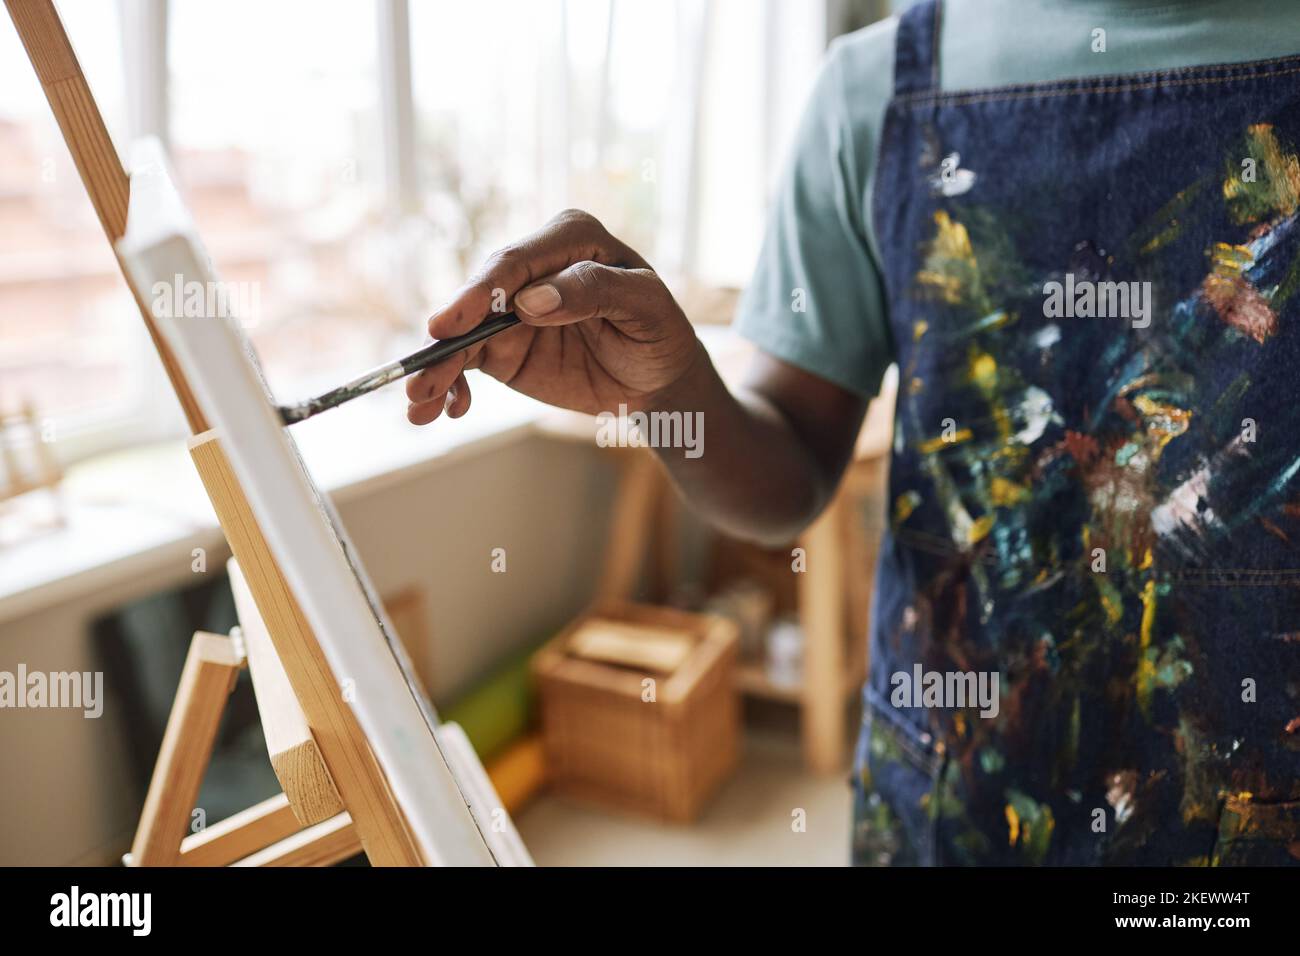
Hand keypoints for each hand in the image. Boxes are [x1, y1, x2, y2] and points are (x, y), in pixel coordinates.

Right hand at [405, 209, 702, 423]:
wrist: (657, 378)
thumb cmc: (658, 331)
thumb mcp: (645, 306)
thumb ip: (593, 293)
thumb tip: (530, 301)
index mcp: (570, 239)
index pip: (516, 260)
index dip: (480, 291)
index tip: (453, 325)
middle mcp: (532, 268)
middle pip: (478, 295)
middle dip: (446, 337)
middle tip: (421, 376)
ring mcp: (511, 308)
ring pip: (462, 332)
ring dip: (436, 368)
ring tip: (419, 404)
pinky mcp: (501, 345)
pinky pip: (466, 361)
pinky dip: (451, 384)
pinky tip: (449, 409)